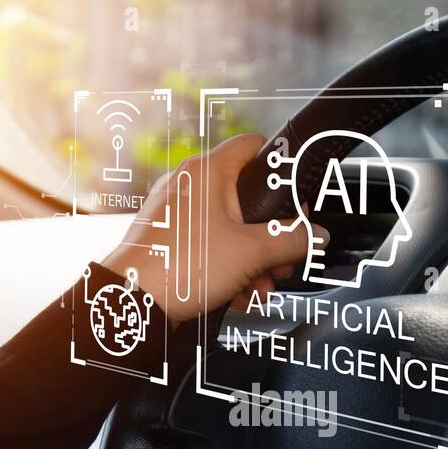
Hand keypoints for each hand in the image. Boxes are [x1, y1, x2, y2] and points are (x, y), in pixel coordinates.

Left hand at [101, 133, 324, 326]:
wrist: (131, 302)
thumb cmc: (179, 267)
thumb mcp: (252, 254)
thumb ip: (292, 241)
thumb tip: (316, 235)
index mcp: (208, 172)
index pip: (254, 146)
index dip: (280, 166)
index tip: (295, 195)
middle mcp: (188, 185)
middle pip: (246, 199)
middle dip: (269, 236)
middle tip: (281, 258)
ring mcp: (174, 212)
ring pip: (228, 227)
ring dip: (251, 259)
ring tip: (259, 286)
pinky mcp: (166, 239)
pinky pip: (207, 245)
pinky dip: (227, 266)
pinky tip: (237, 293)